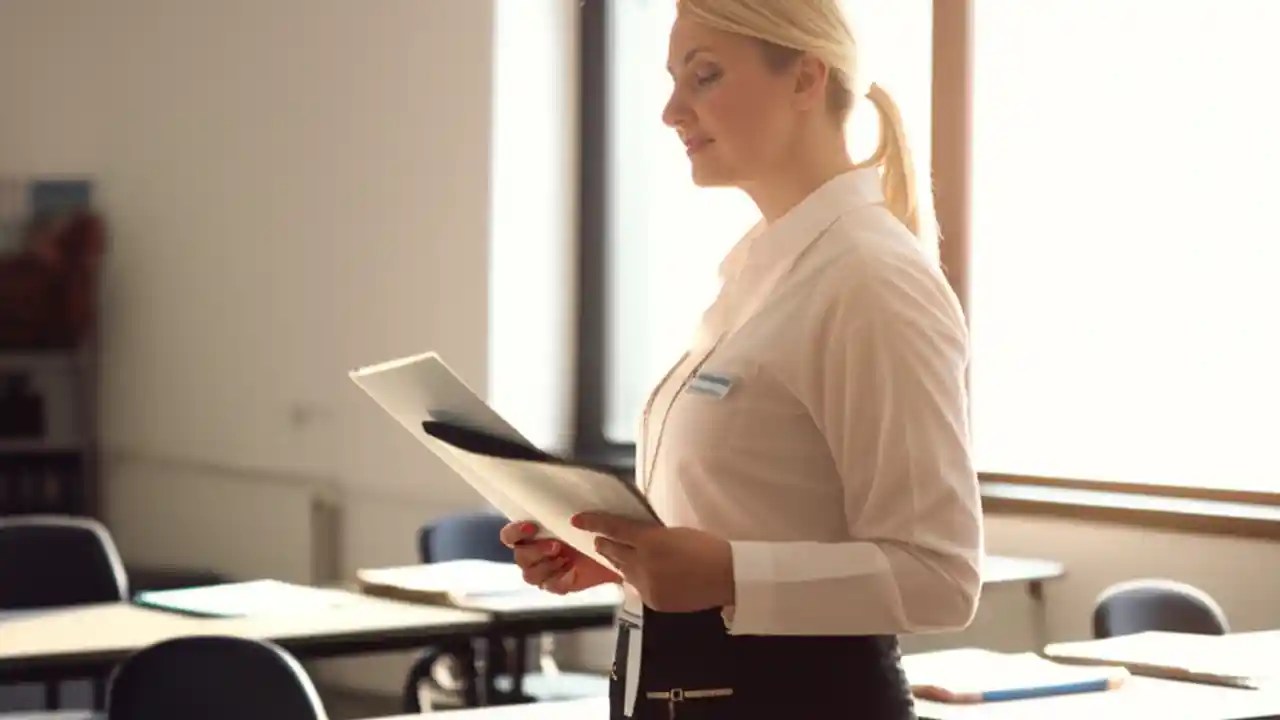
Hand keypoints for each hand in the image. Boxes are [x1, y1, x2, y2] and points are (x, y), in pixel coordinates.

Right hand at [499, 521, 620, 594]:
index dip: (515, 533)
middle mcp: (532, 554)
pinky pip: (551, 586)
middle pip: (520, 557)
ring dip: (546, 567)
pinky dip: (561, 580)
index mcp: (530, 535)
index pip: (509, 536)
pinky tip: (574, 572)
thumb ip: (563, 513)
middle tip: (557, 546)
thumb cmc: (589, 527)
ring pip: (530, 575)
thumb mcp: (577, 516)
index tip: (533, 526)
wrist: (611, 548)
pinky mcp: (556, 584)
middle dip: (536, 551)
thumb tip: (563, 512)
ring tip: (565, 558)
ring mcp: (543, 571)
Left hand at [570, 512, 733, 612]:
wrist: (726, 576)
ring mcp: (646, 586)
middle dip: (605, 545)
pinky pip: (638, 587)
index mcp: (650, 541)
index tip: (577, 520)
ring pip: (624, 572)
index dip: (594, 523)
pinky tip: (648, 576)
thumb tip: (633, 539)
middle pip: (613, 552)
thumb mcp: (675, 533)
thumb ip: (650, 537)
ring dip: (622, 563)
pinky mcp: (652, 601)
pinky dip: (639, 579)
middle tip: (599, 541)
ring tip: (625, 557)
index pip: (615, 528)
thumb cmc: (706, 547)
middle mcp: (643, 564)